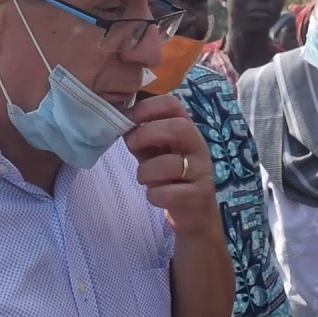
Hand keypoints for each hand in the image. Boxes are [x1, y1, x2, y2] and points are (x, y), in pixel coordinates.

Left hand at [125, 94, 219, 234]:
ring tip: (144, 178)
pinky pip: (169, 193)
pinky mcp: (197, 196)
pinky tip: (156, 196)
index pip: (171, 104)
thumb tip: (117, 120)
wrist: (194, 212)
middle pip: (179, 127)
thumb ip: (140, 136)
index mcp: (186, 129)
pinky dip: (154, 195)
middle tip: (132, 145)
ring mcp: (200, 172)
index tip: (128, 119)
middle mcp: (197, 147)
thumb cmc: (170, 176)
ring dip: (146, 172)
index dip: (146, 107)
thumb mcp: (154, 152)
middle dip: (148, 134)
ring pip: (170, 164)